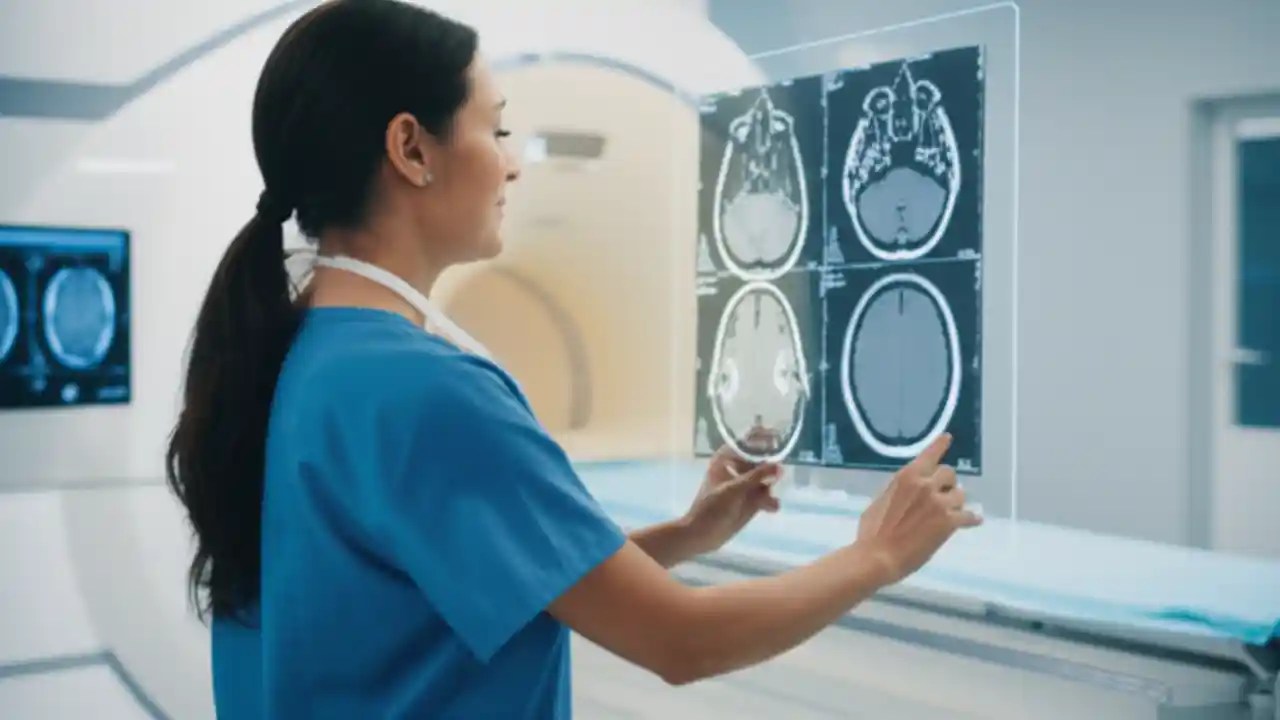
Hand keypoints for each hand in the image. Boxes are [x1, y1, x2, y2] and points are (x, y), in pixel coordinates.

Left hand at [683, 431, 782, 554]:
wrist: (702, 535)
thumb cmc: (712, 507)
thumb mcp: (734, 489)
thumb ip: (757, 477)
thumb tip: (780, 467)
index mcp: (725, 459)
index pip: (746, 441)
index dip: (761, 437)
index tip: (777, 437)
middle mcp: (736, 469)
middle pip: (760, 459)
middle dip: (770, 467)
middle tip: (778, 473)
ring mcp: (744, 486)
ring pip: (765, 479)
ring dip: (769, 488)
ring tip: (765, 501)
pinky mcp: (750, 502)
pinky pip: (765, 496)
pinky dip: (769, 501)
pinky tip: (771, 508)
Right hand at [854, 433, 981, 583]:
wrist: (878, 556)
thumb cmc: (872, 531)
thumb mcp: (881, 500)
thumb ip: (900, 490)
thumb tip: (909, 491)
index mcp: (907, 476)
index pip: (929, 455)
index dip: (940, 445)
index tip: (948, 438)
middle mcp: (926, 485)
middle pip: (949, 473)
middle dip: (947, 483)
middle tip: (943, 495)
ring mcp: (939, 503)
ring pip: (960, 494)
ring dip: (956, 502)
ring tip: (951, 512)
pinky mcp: (949, 523)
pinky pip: (969, 516)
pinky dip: (972, 519)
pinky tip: (974, 521)